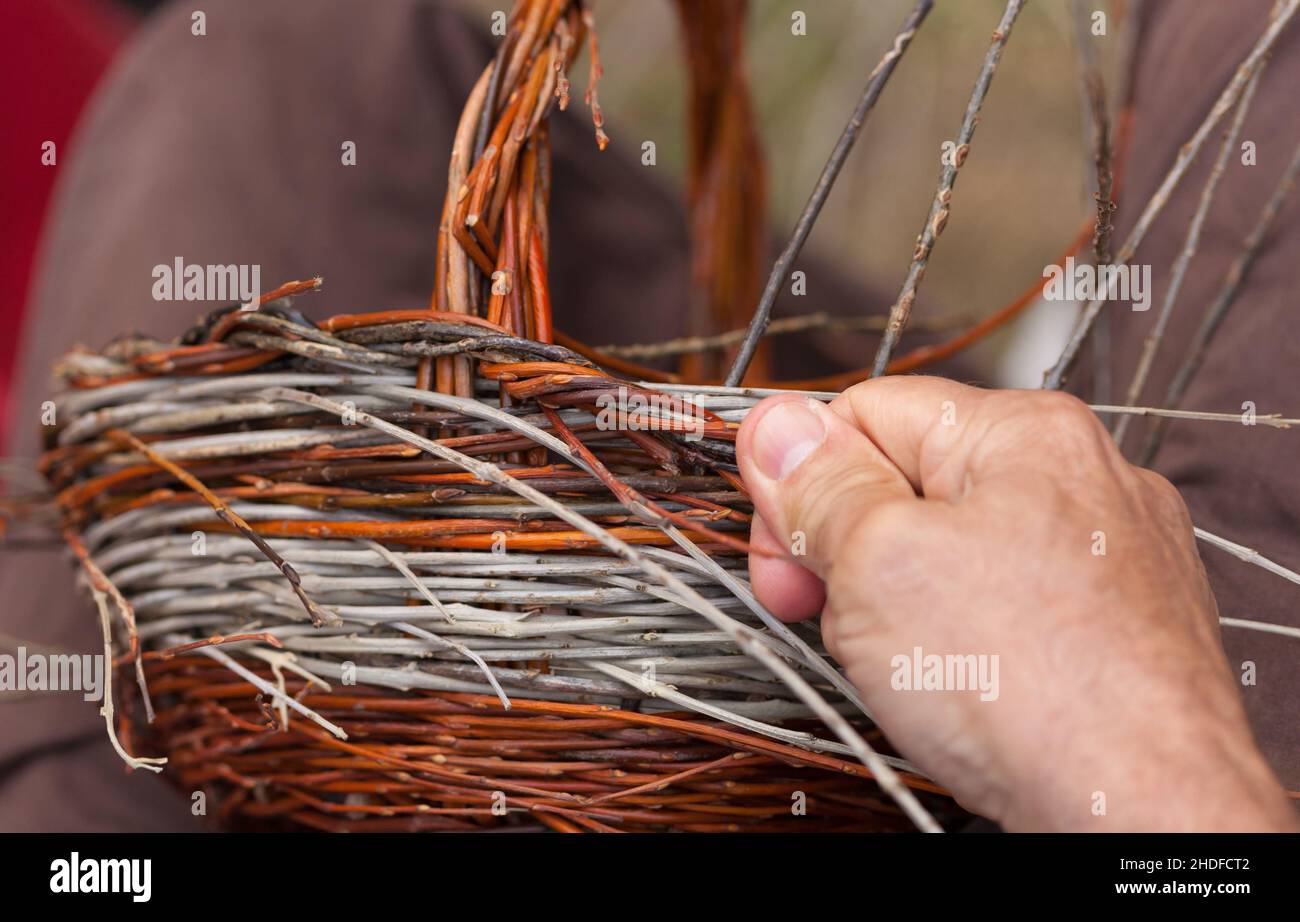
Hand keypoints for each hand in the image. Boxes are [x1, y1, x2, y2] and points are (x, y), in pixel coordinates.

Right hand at [736, 376, 1292, 830]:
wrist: (1145, 809)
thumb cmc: (1034, 687)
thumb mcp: (878, 564)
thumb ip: (819, 485)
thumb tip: (774, 424)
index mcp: (1023, 431)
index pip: (866, 413)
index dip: (806, 484)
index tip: (786, 559)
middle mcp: (1079, 478)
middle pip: (907, 487)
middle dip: (854, 556)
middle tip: (838, 620)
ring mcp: (1108, 554)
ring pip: (950, 558)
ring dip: (902, 610)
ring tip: (913, 670)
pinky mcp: (1118, 624)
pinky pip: (1002, 611)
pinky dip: (964, 646)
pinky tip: (963, 691)